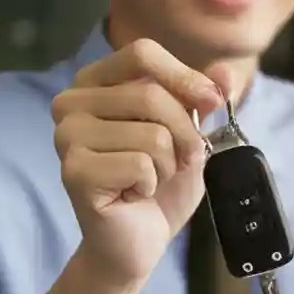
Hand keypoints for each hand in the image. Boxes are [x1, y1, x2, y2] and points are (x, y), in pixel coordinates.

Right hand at [51, 38, 228, 283]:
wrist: (139, 240)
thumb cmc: (161, 183)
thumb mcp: (191, 134)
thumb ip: (204, 99)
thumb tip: (226, 71)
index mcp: (95, 82)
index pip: (142, 53)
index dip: (185, 77)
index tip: (211, 103)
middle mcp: (71, 102)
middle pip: (152, 95)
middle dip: (184, 135)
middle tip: (176, 162)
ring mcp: (67, 137)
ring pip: (152, 134)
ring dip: (168, 164)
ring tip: (150, 179)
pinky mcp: (74, 171)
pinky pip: (141, 165)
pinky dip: (151, 184)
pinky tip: (133, 194)